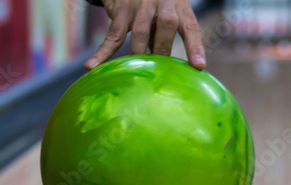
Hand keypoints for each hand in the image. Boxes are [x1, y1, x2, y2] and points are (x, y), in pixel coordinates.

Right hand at [86, 0, 205, 69]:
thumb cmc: (156, 2)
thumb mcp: (170, 10)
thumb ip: (169, 34)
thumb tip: (169, 66)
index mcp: (179, 6)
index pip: (191, 28)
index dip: (195, 48)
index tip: (198, 66)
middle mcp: (162, 3)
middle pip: (167, 26)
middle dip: (163, 50)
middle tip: (161, 71)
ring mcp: (140, 6)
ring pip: (140, 33)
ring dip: (139, 54)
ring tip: (136, 73)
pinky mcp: (121, 10)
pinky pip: (113, 35)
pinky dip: (103, 52)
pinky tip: (92, 65)